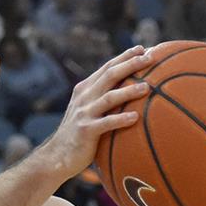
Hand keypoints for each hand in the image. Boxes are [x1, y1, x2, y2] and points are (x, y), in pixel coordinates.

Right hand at [35, 44, 156, 180]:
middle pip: (110, 75)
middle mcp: (84, 97)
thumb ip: (103, 101)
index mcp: (85, 89)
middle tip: (150, 58)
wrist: (55, 157)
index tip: (142, 49)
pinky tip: (135, 118)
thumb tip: (130, 95)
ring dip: (129, 91)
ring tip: (147, 87)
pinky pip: (106, 123)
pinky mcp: (86, 130)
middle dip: (130, 64)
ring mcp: (84, 113)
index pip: (107, 67)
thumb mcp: (87, 112)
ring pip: (109, 97)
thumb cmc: (78, 136)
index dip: (124, 57)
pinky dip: (121, 119)